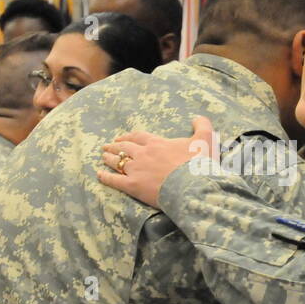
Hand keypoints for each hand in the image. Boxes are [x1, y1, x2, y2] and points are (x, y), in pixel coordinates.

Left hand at [96, 116, 214, 209]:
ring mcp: (136, 170)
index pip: (139, 137)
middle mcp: (144, 154)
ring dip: (109, 158)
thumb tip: (198, 117)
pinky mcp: (133, 186)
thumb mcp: (205, 139)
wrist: (192, 185)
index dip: (130, 136)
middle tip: (107, 145)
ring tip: (103, 156)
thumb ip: (202, 126)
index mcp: (158, 143)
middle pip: (124, 147)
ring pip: (117, 161)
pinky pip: (115, 180)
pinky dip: (106, 177)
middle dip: (115, 146)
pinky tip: (99, 175)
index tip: (123, 137)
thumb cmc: (199, 163)